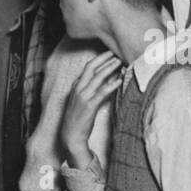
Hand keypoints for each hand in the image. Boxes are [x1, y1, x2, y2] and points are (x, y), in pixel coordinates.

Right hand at [60, 51, 122, 168]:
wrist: (71, 136)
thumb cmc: (78, 120)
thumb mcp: (83, 102)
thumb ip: (93, 91)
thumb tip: (107, 82)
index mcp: (75, 87)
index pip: (87, 68)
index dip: (99, 59)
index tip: (109, 54)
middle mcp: (78, 89)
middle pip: (91, 68)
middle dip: (104, 59)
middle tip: (115, 53)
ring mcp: (83, 96)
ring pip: (97, 77)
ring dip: (109, 68)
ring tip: (119, 62)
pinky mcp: (89, 105)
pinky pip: (102, 92)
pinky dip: (111, 85)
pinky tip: (119, 80)